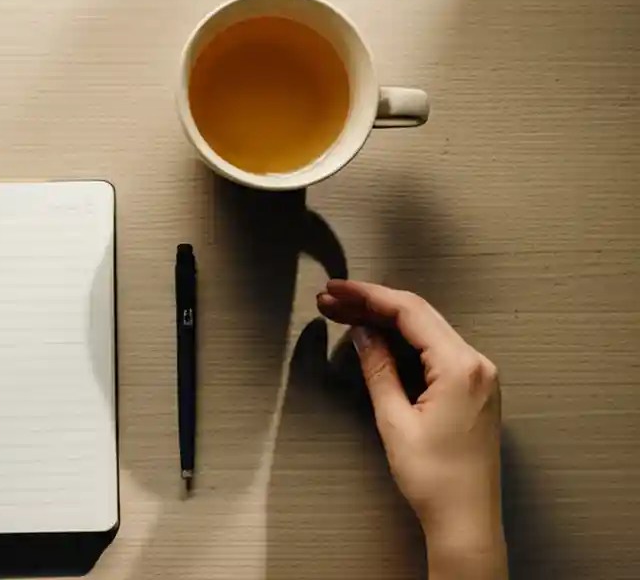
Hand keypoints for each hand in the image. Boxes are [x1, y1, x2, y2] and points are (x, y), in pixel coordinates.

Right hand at [317, 280, 506, 579]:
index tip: (336, 290)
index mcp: (462, 367)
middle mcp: (477, 364)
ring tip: (345, 314)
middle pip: (419, 315)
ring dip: (386, 320)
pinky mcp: (474, 389)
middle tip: (332, 300)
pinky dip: (404, 340)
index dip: (368, 296)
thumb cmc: (436, 480)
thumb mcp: (395, 421)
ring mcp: (479, 376)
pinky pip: (436, 349)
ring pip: (427, 330)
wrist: (466, 520)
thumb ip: (379, 370)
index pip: (410, 312)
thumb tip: (364, 335)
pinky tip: (378, 339)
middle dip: (372, 304)